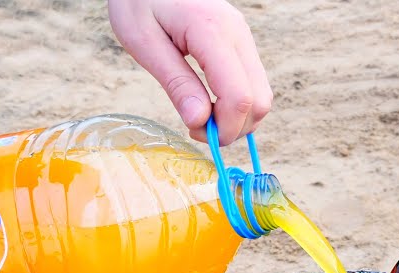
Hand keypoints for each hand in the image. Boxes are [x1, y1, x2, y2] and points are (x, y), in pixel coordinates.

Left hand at [109, 0, 272, 145]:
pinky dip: (236, 103)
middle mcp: (237, 33)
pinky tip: (209, 102)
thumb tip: (199, 121)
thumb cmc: (137, 1)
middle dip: (234, 127)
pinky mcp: (240, 41)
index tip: (195, 133)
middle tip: (197, 129)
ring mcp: (243, 36)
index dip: (224, 128)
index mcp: (212, 32)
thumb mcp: (143, 43)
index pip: (239, 97)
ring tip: (201, 117)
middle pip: (259, 101)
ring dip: (237, 118)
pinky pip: (252, 82)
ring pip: (261, 94)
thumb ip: (175, 83)